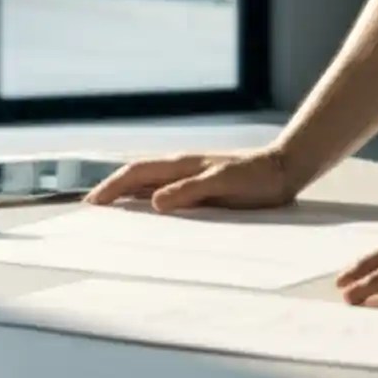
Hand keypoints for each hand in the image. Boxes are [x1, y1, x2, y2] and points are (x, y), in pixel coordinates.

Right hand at [83, 149, 293, 212]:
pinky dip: (148, 201)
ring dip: (127, 195)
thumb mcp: (225, 184)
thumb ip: (190, 190)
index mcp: (181, 164)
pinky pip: (165, 193)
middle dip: (111, 190)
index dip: (112, 186)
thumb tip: (155, 202)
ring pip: (148, 184)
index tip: (93, 202)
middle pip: (136, 176)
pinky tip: (148, 213)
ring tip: (110, 212)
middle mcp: (180, 168)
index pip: (136, 173)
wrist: (285, 169)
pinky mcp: (200, 187)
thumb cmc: (258, 176)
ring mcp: (189, 176)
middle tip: (91, 208)